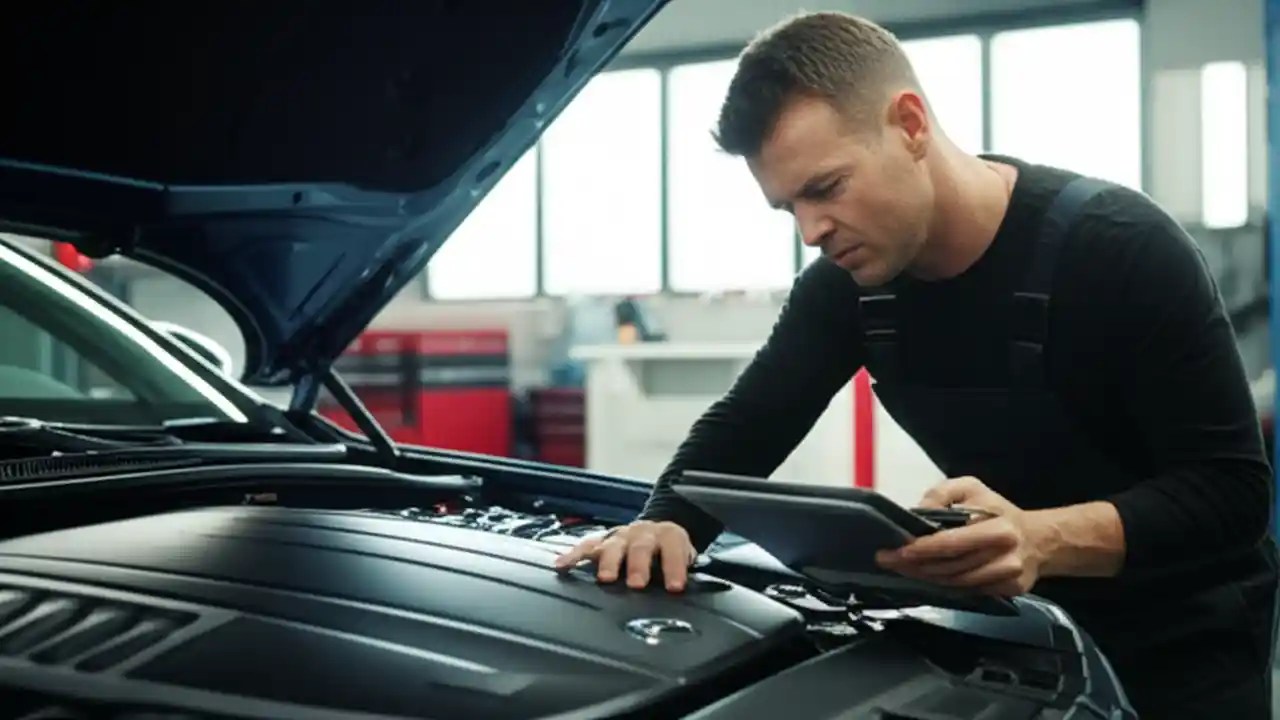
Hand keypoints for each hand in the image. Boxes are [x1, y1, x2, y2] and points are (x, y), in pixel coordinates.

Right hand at [553, 520, 694, 591]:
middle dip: (638, 565)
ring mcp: (620, 537)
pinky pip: (585, 547)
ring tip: (605, 578)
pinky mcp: (601, 541)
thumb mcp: (685, 559)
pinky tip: (563, 565)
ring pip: (613, 546)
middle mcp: (642, 533)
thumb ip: (685, 573)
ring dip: (609, 562)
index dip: (674, 566)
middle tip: (637, 584)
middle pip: (640, 546)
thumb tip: (692, 593)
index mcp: (667, 535)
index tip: (674, 586)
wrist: (657, 531)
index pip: (672, 547)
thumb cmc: (669, 552)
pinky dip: (573, 556)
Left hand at [875, 476, 1046, 596]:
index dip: (920, 549)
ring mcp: (1008, 577)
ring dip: (925, 577)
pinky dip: (945, 586)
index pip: (950, 542)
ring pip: (956, 582)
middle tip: (888, 561)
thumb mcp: (972, 488)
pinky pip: (968, 591)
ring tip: (903, 569)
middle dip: (914, 565)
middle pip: (950, 567)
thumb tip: (917, 513)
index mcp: (997, 527)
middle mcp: (1005, 555)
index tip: (895, 550)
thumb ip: (942, 494)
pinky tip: (928, 577)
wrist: (1039, 539)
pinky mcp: (1009, 592)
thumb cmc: (998, 510)